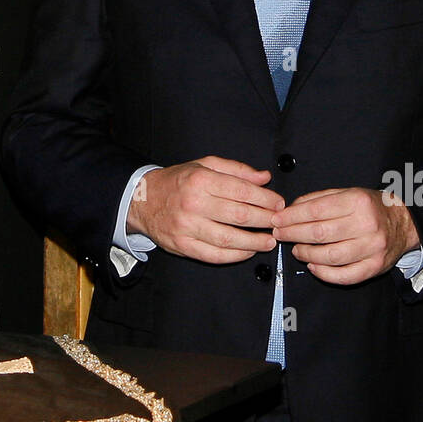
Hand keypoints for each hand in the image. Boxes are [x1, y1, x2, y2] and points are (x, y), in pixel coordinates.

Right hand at [127, 155, 280, 263]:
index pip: (242, 191)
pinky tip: (248, 251)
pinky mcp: (183, 246)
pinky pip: (214, 255)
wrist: (143, 200)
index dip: (265, 199)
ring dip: (254, 242)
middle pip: (239, 215)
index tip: (278, 203)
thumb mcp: (204, 165)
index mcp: (201, 180)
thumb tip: (264, 178)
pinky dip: (235, 256)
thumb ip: (236, 170)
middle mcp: (194, 203)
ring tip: (268, 240)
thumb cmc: (178, 181)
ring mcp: (187, 227)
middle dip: (265, 220)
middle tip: (278, 223)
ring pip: (229, 239)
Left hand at [271, 188, 419, 284]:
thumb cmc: (370, 207)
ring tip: (297, 249)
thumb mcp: (347, 193)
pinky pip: (344, 275)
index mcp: (357, 201)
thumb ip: (318, 199)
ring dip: (306, 254)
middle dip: (293, 234)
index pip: (316, 210)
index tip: (277, 220)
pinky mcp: (374, 267)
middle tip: (280, 234)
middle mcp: (366, 224)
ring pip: (330, 256)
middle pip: (320, 233)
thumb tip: (290, 210)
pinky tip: (313, 266)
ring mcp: (372, 248)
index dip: (292, 217)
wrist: (402, 223)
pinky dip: (324, 273)